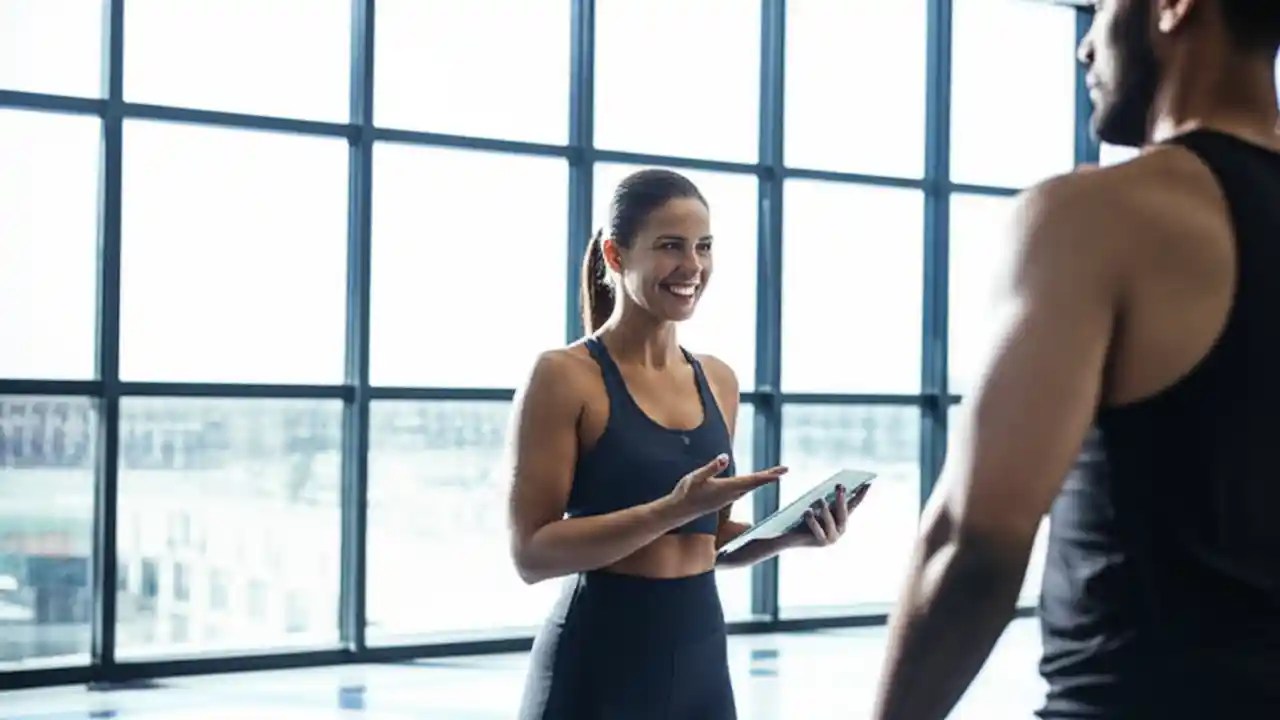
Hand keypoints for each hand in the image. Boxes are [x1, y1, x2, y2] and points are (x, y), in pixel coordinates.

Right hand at [668, 454, 787, 517]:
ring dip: (763, 480)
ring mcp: (728, 497)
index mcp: (727, 488)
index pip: (752, 480)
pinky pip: (743, 489)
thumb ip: (711, 468)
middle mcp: (731, 494)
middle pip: (754, 484)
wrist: (679, 511)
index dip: (768, 476)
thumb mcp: (696, 477)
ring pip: (750, 487)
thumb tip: (725, 457)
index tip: (782, 472)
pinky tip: (756, 482)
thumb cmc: (686, 493)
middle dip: (770, 476)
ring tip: (775, 474)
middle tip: (785, 469)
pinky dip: (753, 484)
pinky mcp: (724, 498)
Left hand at [787, 482, 870, 548]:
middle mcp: (840, 529)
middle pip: (843, 513)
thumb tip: (838, 488)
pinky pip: (817, 530)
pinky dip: (812, 520)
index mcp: (841, 518)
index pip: (853, 504)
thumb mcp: (817, 506)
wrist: (790, 536)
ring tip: (820, 500)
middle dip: (841, 499)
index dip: (860, 495)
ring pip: (831, 522)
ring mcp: (832, 537)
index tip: (868, 483)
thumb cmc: (804, 518)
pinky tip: (807, 511)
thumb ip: (828, 499)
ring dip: (825, 510)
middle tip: (839, 486)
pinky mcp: (821, 542)